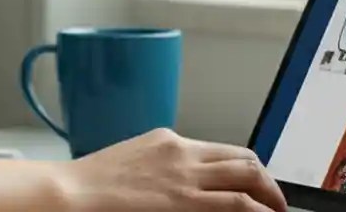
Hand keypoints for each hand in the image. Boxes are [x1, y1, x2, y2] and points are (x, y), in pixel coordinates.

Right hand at [56, 129, 287, 211]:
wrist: (73, 191)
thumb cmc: (92, 184)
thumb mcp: (131, 163)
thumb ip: (160, 168)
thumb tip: (176, 186)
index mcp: (168, 141)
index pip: (221, 150)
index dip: (245, 169)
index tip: (252, 186)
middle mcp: (183, 152)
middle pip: (243, 159)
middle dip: (265, 181)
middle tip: (272, 202)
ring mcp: (186, 175)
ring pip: (248, 176)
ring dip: (269, 195)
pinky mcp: (185, 200)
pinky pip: (236, 202)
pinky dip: (257, 210)